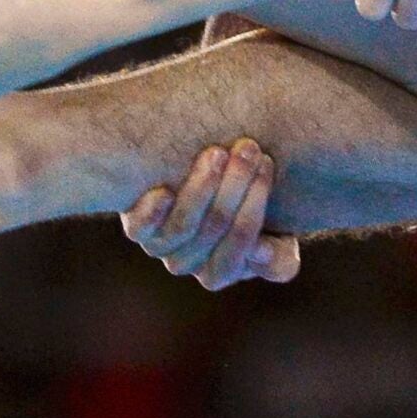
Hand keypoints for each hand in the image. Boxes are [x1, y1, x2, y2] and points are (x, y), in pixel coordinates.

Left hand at [120, 139, 301, 289]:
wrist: (207, 180)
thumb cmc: (245, 204)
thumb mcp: (276, 233)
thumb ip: (279, 258)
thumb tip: (260, 250)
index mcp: (223, 269)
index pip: (242, 247)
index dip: (255, 205)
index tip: (268, 163)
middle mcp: (189, 262)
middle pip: (214, 229)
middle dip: (236, 184)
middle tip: (249, 148)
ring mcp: (161, 245)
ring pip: (182, 228)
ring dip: (201, 189)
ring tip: (217, 152)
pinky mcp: (137, 227)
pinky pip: (140, 229)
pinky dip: (152, 213)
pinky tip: (164, 191)